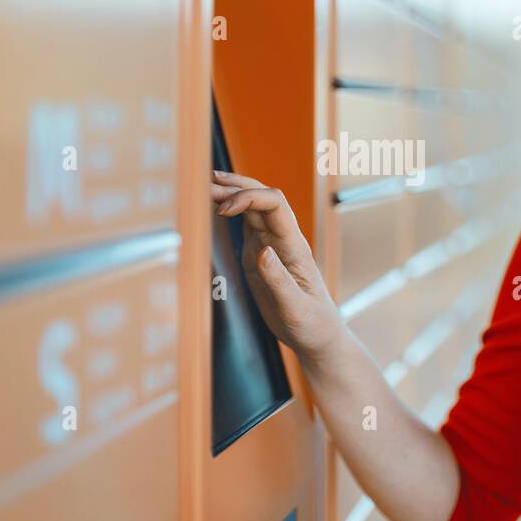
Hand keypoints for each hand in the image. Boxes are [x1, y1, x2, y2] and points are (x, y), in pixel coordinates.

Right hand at [210, 169, 346, 364]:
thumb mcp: (295, 309)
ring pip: (252, 207)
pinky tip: (213, 206)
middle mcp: (283, 239)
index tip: (223, 210)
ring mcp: (271, 244)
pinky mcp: (260, 253)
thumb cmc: (311, 324)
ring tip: (203, 187)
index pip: (274, 204)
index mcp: (294, 247)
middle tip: (203, 185)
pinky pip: (245, 223)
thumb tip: (263, 251)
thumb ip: (279, 281)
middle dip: (234, 186)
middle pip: (261, 196)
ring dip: (230, 194)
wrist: (318, 335)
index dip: (248, 197)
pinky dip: (229, 211)